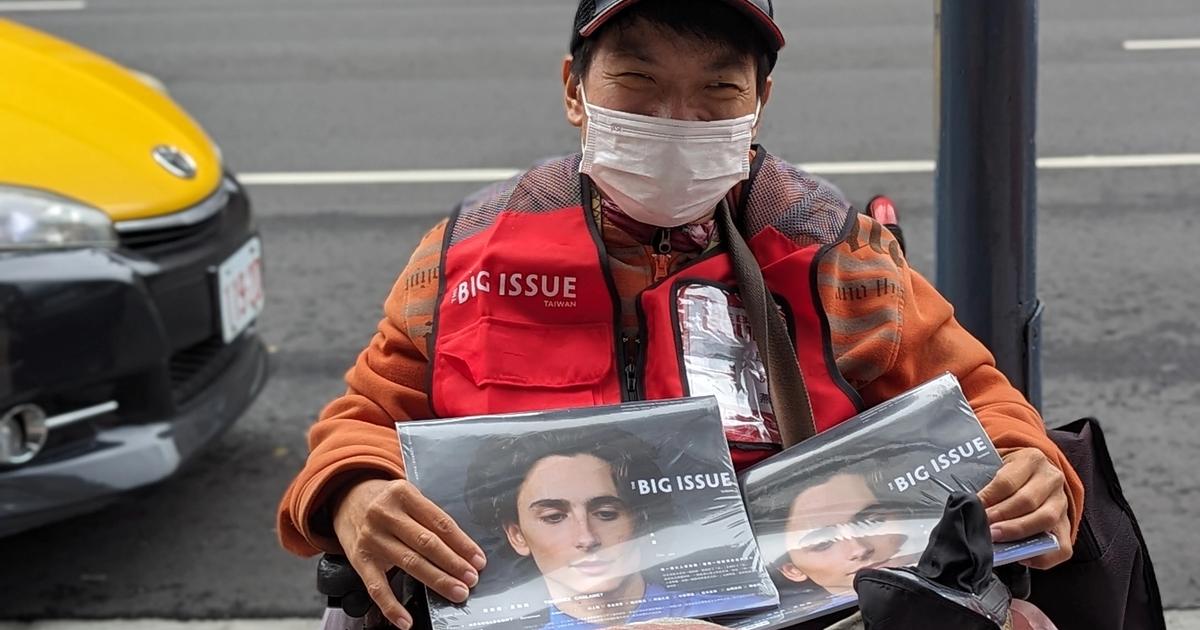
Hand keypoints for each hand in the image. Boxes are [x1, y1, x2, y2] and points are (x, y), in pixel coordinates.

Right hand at [333, 478, 486, 628]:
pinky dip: (392, 606)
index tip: (477, 559)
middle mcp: (385, 514)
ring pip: (409, 563)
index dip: (462, 543)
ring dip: (436, 580)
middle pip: (426, 543)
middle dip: (453, 564)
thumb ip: (429, 515)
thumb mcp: (407, 495)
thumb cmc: (386, 500)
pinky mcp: (359, 560)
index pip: (439, 522)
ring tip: (455, 591)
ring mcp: (371, 538)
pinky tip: (406, 620)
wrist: (346, 498)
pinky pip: (377, 587)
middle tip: (471, 578)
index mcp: (403, 494)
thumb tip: (461, 547)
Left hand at [977, 447, 1072, 569]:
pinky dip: (1043, 556)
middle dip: (1002, 517)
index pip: (1007, 481)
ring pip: (1045, 520)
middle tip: (984, 528)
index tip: (974, 509)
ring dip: (1018, 532)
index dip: (989, 498)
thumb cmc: (1008, 474)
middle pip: (1027, 501)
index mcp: (1032, 459)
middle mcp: (1051, 479)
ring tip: (997, 538)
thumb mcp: (997, 465)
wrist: (1035, 474)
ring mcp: (1062, 502)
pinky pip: (1062, 546)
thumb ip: (986, 481)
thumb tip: (967, 504)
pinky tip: (1022, 557)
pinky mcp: (1067, 525)